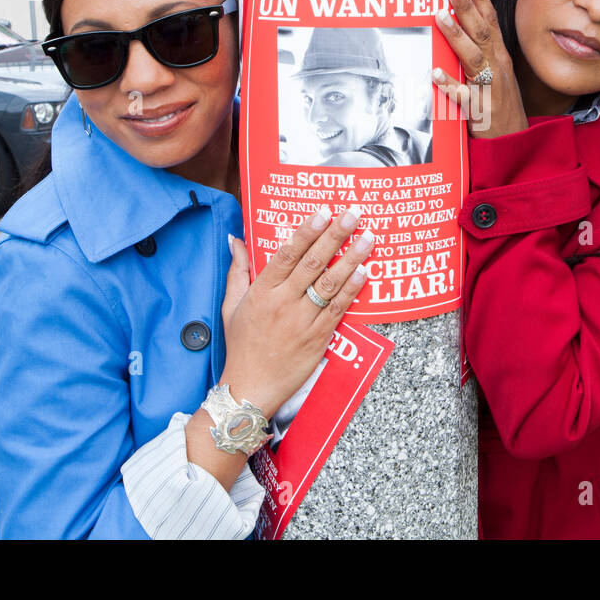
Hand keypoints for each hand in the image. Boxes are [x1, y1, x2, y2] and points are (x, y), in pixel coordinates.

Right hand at [216, 206, 373, 415]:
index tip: (323, 213)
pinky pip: (339, 309)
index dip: (306, 232)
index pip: (287, 254)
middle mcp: (283, 303)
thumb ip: (237, 270)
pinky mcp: (318, 338)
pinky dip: (352, 289)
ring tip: (368, 238)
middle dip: (335, 236)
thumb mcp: (231, 305)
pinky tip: (365, 272)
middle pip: (313, 263)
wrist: (250, 387)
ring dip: (352, 259)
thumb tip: (236, 238)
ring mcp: (302, 321)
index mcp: (261, 292)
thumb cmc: (241, 345)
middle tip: (353, 214)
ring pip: (330, 284)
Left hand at [432, 0, 529, 139]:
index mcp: (501, 58)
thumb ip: (481, 53)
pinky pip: (464, 96)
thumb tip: (463, 28)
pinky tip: (435, 73)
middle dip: (468, 6)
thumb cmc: (501, 108)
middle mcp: (498, 69)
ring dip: (457, 36)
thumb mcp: (496, 75)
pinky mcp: (480, 111)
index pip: (492, 21)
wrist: (514, 146)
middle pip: (483, 32)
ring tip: (440, 15)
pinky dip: (450, 84)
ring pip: (473, 57)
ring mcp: (490, 89)